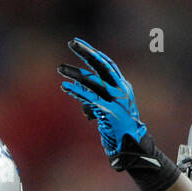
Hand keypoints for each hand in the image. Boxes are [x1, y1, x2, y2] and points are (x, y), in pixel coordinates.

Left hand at [57, 38, 146, 169]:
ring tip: (60, 68)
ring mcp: (116, 100)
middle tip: (72, 42)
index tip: (80, 43)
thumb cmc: (118, 130)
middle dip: (86, 52)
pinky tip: (65, 86)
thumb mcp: (109, 110)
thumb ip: (96, 101)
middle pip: (102, 65)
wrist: (131, 146)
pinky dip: (76, 91)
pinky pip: (90, 98)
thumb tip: (81, 99)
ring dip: (75, 73)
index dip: (94, 53)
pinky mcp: (110, 111)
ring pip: (93, 81)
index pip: (108, 65)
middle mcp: (121, 90)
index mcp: (123, 87)